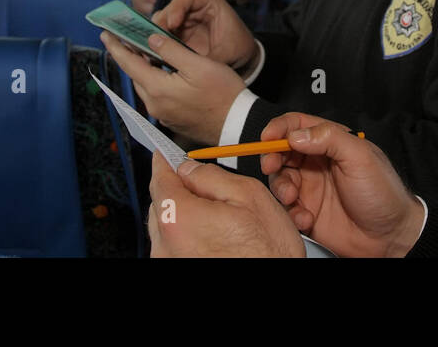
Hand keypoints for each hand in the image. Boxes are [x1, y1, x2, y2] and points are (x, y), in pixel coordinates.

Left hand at [101, 31, 245, 143]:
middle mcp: (155, 104)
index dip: (116, 46)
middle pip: (135, 75)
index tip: (105, 34)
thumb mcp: (198, 65)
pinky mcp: (171, 118)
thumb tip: (151, 38)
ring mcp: (162, 114)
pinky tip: (163, 71)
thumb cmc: (223, 93)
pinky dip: (154, 80)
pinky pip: (156, 95)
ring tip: (144, 51)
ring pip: (146, 85)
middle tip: (125, 37)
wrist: (237, 124)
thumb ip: (171, 50)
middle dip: (129, 55)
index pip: (129, 63)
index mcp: (158, 89)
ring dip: (142, 68)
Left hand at [148, 155, 304, 257]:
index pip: (160, 179)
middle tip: (202, 186)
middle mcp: (167, 245)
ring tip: (214, 217)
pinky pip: (173, 247)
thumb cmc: (268, 251)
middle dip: (177, 190)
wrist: (277, 284)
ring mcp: (170, 263)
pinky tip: (212, 237)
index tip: (164, 154)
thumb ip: (211, 176)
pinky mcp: (177, 272)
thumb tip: (189, 168)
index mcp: (180, 217)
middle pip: (160, 204)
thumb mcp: (249, 196)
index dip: (164, 162)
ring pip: (166, 227)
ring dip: (182, 215)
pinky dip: (187, 237)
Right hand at [152, 0, 256, 70]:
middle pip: (170, 9)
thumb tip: (182, 67)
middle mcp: (195, 8)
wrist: (244, 58)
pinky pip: (164, 35)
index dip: (176, 8)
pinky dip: (159, 43)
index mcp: (210, 3)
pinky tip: (155, 53)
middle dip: (161, 23)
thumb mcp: (223, 55)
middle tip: (155, 39)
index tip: (172, 24)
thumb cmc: (238, 49)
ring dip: (157, 34)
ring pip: (164, 21)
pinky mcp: (180, 34)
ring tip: (153, 48)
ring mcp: (186, 21)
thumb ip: (203, 59)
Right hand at [260, 113, 423, 257]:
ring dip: (281, 188)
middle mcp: (317, 162)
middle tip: (272, 167)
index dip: (279, 128)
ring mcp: (311, 188)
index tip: (267, 138)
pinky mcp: (307, 212)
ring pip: (280, 180)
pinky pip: (286, 209)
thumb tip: (296, 134)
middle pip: (281, 152)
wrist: (391, 236)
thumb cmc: (383, 193)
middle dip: (271, 158)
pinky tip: (306, 218)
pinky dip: (290, 213)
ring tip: (293, 198)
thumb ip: (329, 138)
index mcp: (330, 142)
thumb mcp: (360, 156)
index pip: (297, 125)